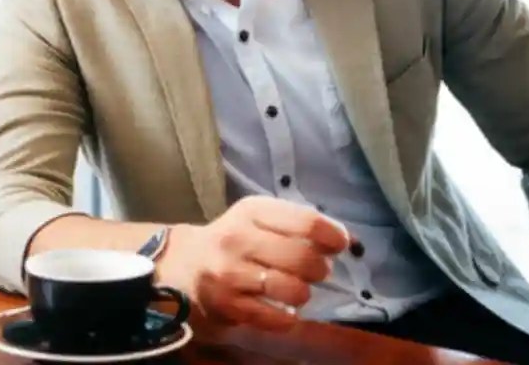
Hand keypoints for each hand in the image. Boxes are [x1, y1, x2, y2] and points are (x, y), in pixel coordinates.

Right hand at [156, 196, 349, 331]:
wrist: (183, 264)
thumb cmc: (234, 239)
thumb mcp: (258, 218)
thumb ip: (299, 223)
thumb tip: (346, 239)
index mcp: (250, 211)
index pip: (307, 222)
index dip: (332, 237)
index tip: (337, 245)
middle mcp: (237, 239)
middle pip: (304, 259)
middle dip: (320, 269)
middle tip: (315, 270)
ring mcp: (230, 274)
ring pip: (294, 290)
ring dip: (304, 292)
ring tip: (295, 288)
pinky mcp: (227, 305)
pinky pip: (276, 316)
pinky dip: (288, 315)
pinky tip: (282, 307)